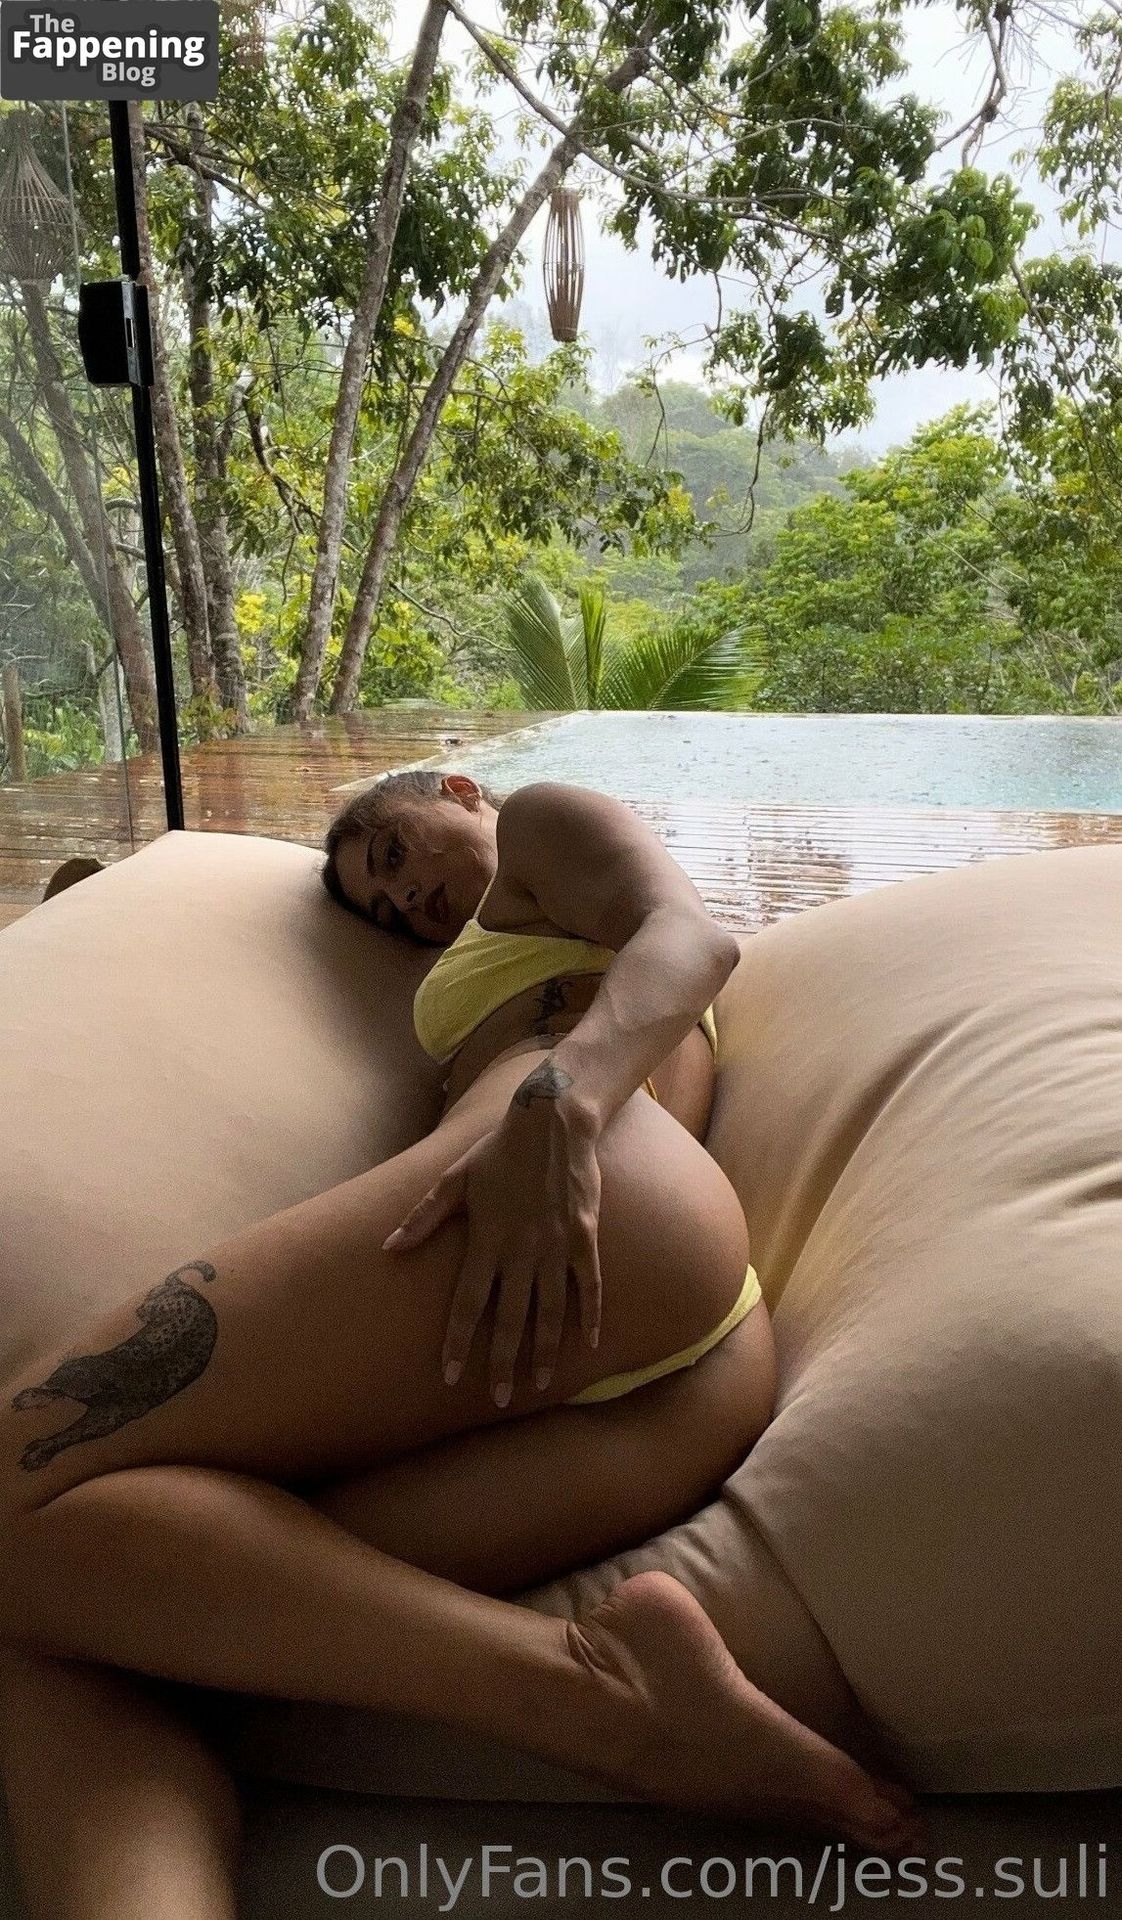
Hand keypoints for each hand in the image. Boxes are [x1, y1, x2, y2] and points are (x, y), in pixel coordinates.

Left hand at [380, 1108, 602, 1404]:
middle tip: (499, 1399)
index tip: (448, 1375)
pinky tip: (589, 1344)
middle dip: (502, 1362)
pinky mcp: (585, 1237)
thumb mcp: (454, 1180)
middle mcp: (522, 1250)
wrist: (553, 1122)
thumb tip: (388, 1247)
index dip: (457, 1341)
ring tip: (538, 1384)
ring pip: (550, 1310)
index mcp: (487, 1240)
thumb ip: (423, 1217)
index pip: (467, 1303)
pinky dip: (590, 1315)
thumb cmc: (498, 1151)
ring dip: (543, 1350)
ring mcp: (557, 1246)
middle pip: (509, 1317)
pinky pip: (589, 1285)